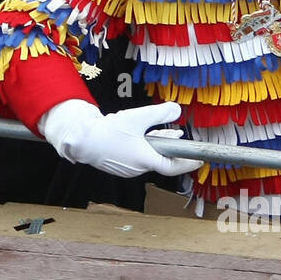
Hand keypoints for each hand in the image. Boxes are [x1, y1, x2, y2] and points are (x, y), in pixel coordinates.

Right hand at [38, 99, 203, 177]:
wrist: (82, 140)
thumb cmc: (108, 131)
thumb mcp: (137, 117)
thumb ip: (159, 113)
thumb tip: (177, 110)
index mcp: (145, 159)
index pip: (173, 167)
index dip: (188, 163)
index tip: (199, 161)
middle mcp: (138, 168)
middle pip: (161, 160)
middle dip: (170, 148)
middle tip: (178, 136)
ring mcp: (127, 169)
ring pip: (148, 157)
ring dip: (156, 146)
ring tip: (160, 131)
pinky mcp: (118, 166)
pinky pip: (137, 157)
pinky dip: (143, 148)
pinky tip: (140, 135)